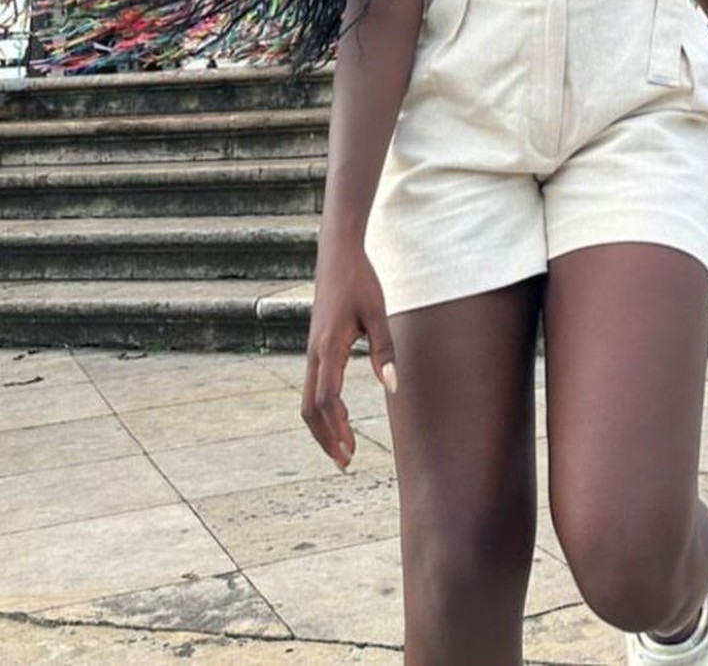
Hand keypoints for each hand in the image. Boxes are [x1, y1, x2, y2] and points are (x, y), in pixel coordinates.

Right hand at [301, 244, 396, 468]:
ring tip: (343, 446)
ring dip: (322, 426)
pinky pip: (312, 386)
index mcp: (328, 346)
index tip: (351, 450)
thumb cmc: (359, 280)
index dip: (337, 428)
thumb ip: (384, 349)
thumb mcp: (378, 312)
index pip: (326, 399)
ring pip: (307, 399)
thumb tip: (392, 386)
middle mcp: (314, 353)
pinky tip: (339, 415)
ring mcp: (312, 350)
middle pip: (309, 408)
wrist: (337, 253)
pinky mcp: (315, 346)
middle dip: (324, 437)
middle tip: (346, 462)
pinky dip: (322, 408)